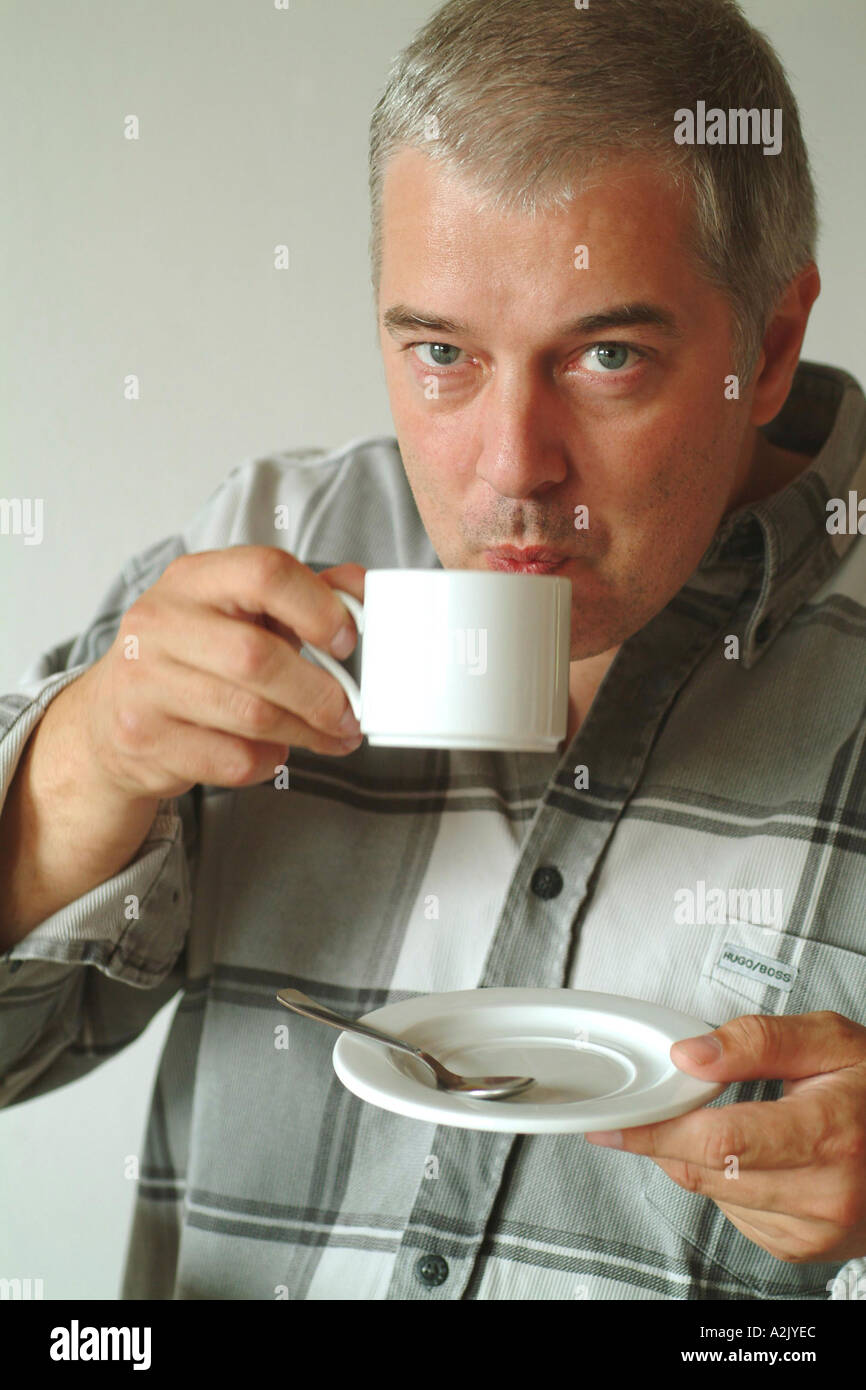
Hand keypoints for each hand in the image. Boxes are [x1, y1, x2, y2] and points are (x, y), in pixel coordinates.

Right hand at [83, 548, 366, 799]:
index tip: (347, 640)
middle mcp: (159, 623)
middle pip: (258, 657)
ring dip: (304, 733)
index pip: (263, 572)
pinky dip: (266, 760)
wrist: (111, 717)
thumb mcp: (239, 613)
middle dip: (318, 693)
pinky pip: (231, 759)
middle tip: (350, 713)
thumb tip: (360, 586)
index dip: (318, 608)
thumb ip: (301, 597)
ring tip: (328, 736)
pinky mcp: (146, 740)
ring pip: (249, 715)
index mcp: (192, 579)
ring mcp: (145, 683)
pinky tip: (273, 751)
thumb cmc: (192, 658)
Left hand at [585, 1010, 865, 1262]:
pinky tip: (755, 1154)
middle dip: (666, 1137)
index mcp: (829, 1135)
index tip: (616, 1120)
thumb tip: (690, 1055)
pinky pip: (733, 1213)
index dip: (656, 1129)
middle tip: (653, 1106)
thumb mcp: (832, 1041)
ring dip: (697, 1156)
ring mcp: (814, 1229)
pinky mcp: (803, 1248)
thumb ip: (758, 1041)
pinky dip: (725, 1180)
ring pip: (713, 1193)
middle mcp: (824, 1194)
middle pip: (705, 1170)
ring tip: (733, 1119)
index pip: (717, 1141)